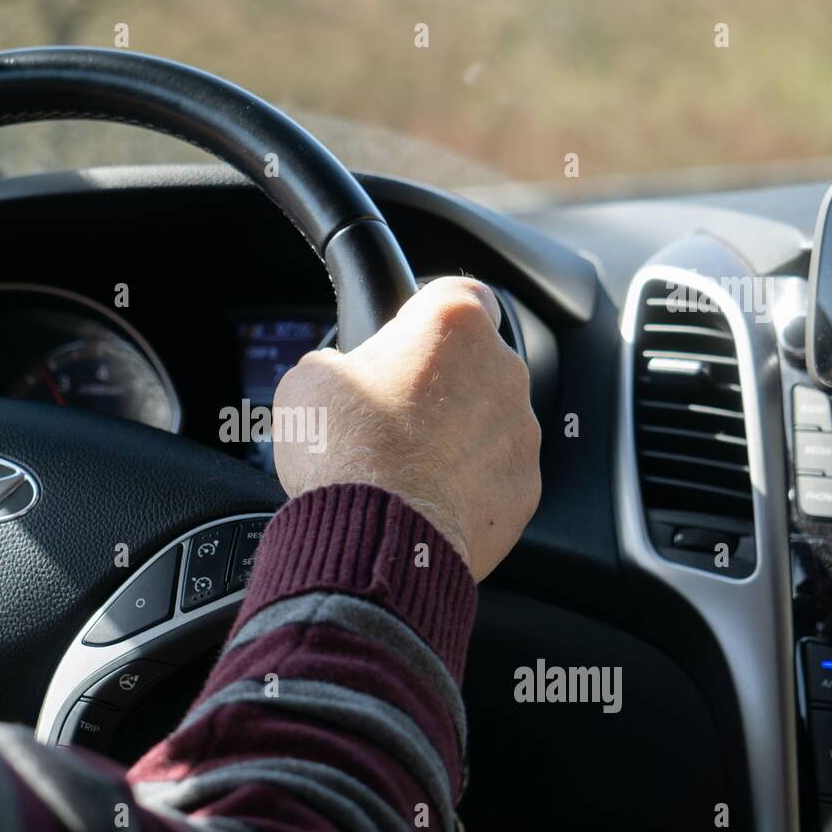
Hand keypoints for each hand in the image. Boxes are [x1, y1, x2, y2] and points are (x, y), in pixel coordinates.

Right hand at [273, 277, 540, 581]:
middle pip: (474, 362)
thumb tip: (336, 374)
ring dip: (456, 435)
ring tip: (406, 466)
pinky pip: (496, 474)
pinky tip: (427, 499)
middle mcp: (501, 369)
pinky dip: (469, 484)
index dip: (426, 318)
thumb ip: (335, 362)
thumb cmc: (344, 454)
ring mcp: (520, 431)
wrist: (375, 539)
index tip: (405, 341)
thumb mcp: (306, 382)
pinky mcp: (525, 486)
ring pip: (489, 420)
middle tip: (392, 414)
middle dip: (440, 384)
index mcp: (452, 324)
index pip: (456, 293)